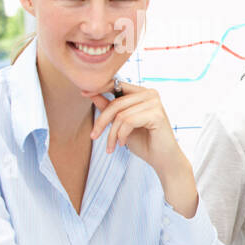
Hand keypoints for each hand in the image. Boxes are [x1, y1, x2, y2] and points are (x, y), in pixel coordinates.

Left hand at [89, 80, 195, 215]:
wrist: (162, 159)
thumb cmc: (144, 142)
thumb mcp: (121, 124)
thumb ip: (109, 108)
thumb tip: (91, 93)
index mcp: (143, 93)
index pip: (117, 85)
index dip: (99, 88)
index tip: (83, 94)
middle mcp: (151, 94)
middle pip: (116, 103)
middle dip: (102, 121)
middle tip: (94, 136)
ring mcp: (155, 103)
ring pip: (121, 114)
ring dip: (112, 133)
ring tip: (112, 145)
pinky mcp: (157, 115)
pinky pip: (128, 122)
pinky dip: (122, 135)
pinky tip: (123, 144)